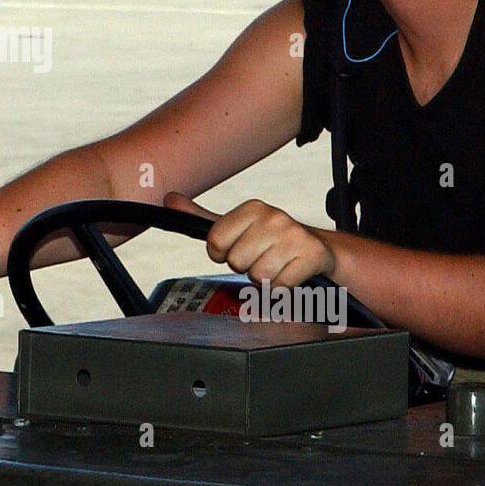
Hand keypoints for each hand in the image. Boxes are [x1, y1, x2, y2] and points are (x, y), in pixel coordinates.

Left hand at [163, 192, 335, 287]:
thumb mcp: (235, 226)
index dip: (222, 253)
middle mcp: (273, 217)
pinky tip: (289, 272)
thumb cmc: (268, 240)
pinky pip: (279, 287)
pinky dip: (281, 287)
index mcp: (252, 208)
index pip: (215, 241)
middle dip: (245, 266)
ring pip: (257, 276)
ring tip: (275, 265)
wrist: (316, 249)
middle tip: (261, 257)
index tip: (237, 248)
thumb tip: (168, 198)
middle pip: (236, 261)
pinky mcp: (311, 256)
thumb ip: (200, 217)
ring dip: (264, 278)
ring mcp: (293, 236)